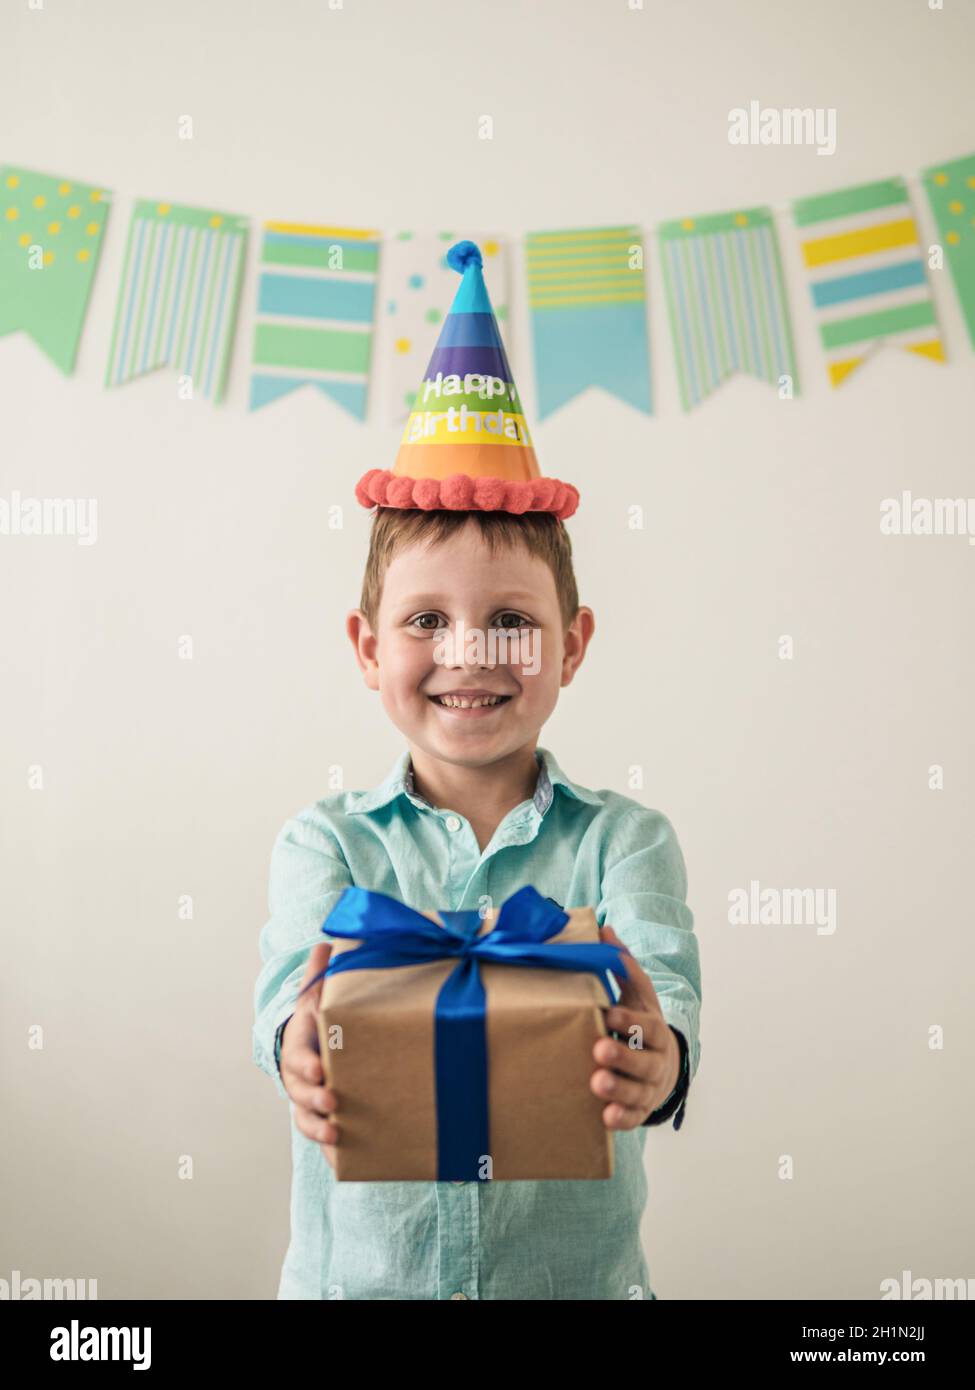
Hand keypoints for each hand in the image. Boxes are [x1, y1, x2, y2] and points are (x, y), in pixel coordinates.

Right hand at [279, 943, 339, 1168]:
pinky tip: (344, 1163)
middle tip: (334, 1103)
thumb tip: (328, 941)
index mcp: (300, 1043)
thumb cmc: (321, 1019)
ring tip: (337, 1136)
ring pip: (304, 1120)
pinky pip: (321, 1141)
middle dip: (313, 1099)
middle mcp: (298, 1077)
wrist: (313, 1046)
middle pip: (299, 1092)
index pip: (298, 1054)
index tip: (320, 1071)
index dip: (306, 1064)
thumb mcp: (320, 994)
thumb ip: (323, 973)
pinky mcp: (320, 1120)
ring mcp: (306, 1101)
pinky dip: (331, 1154)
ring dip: (318, 1129)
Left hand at [592, 924, 680, 1128]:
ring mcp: (649, 1087)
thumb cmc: (640, 1022)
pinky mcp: (640, 1108)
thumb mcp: (637, 994)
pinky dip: (622, 1118)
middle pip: (645, 1061)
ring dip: (619, 1088)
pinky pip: (634, 1117)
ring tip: (597, 1082)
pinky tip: (606, 1116)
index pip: (646, 1025)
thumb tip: (603, 930)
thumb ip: (622, 965)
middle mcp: (656, 1060)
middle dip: (623, 1056)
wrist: (662, 1064)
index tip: (607, 1014)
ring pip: (638, 1091)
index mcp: (654, 1029)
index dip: (629, 1021)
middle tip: (598, 1050)